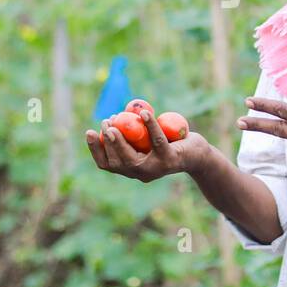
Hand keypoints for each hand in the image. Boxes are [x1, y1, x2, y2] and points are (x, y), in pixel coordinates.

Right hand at [85, 110, 206, 182]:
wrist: (197, 155)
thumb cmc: (169, 143)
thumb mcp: (147, 139)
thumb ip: (133, 133)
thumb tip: (115, 117)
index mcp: (132, 169)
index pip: (107, 165)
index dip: (95, 150)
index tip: (89, 132)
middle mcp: (141, 173)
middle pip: (117, 162)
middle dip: (107, 142)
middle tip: (106, 122)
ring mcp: (155, 168)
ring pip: (132, 158)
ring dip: (121, 138)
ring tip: (117, 120)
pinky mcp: (169, 159)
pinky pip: (156, 141)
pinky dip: (150, 126)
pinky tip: (144, 113)